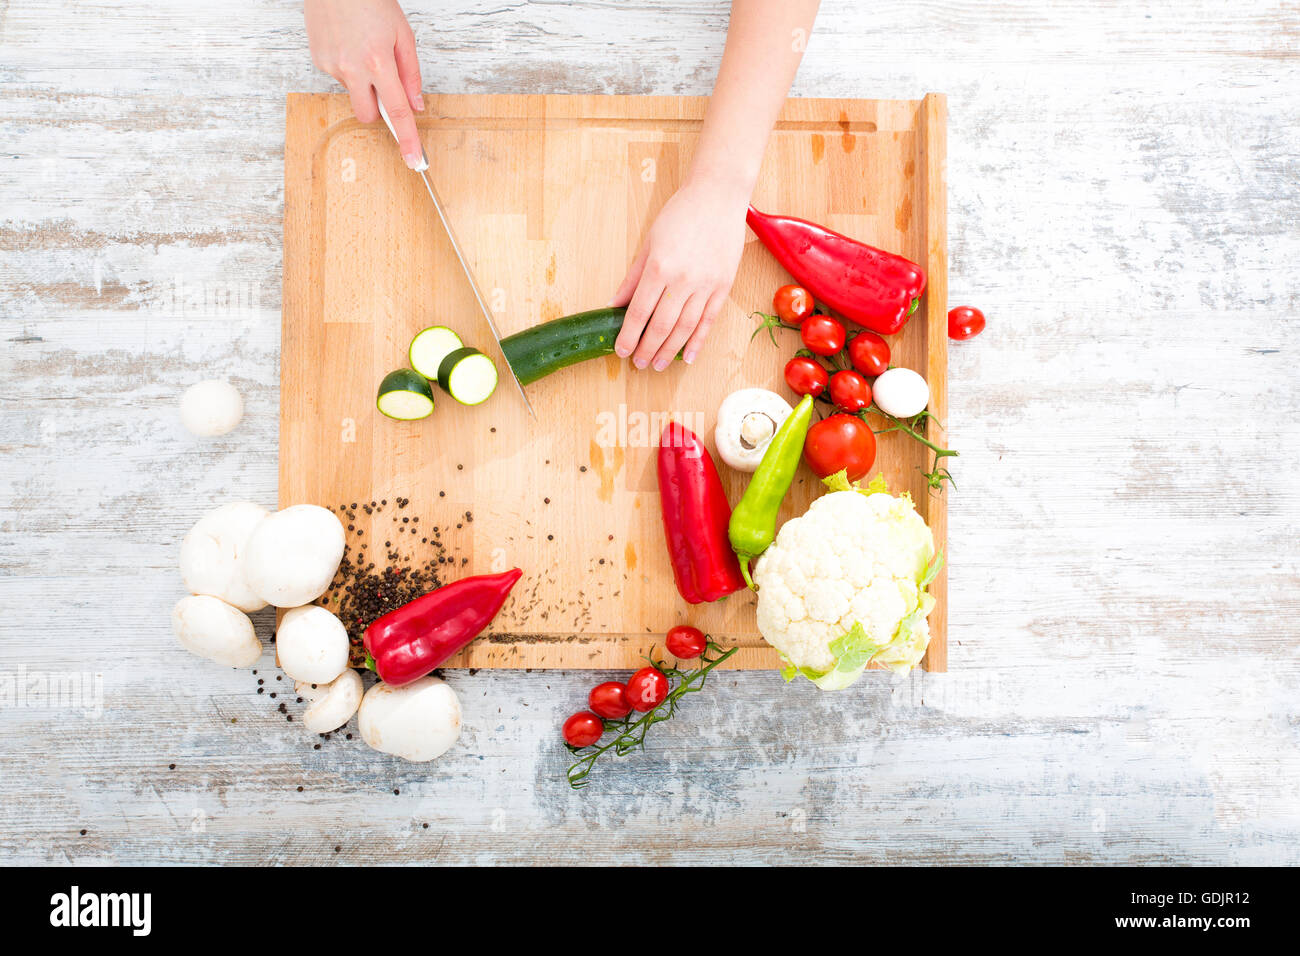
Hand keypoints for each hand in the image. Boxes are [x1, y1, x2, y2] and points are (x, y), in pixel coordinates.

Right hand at [305, 0, 424, 167]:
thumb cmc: (369, 0)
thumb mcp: (403, 35)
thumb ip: (411, 74)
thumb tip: (415, 104)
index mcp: (378, 61)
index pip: (397, 112)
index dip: (407, 139)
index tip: (414, 160)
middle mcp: (353, 68)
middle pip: (368, 115)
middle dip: (377, 109)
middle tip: (383, 86)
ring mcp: (332, 65)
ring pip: (353, 93)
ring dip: (362, 81)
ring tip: (363, 49)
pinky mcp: (319, 60)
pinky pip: (339, 77)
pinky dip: (348, 67)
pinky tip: (348, 44)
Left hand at [612, 178, 748, 369]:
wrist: (719, 195)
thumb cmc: (681, 213)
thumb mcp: (649, 242)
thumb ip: (633, 277)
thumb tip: (615, 304)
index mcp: (659, 267)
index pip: (639, 312)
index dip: (629, 335)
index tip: (621, 350)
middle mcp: (683, 279)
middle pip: (662, 325)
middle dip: (647, 348)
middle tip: (638, 363)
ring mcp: (706, 284)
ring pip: (685, 327)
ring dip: (669, 350)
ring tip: (657, 365)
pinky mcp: (724, 286)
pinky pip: (709, 320)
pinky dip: (697, 341)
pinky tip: (687, 357)